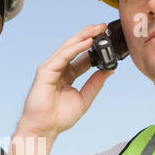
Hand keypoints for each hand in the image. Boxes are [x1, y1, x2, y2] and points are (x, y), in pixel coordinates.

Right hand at [17, 24, 114, 139]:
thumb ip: (95, 83)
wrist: (45, 128)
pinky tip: (87, 42)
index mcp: (68, 74)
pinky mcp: (45, 71)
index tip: (108, 39)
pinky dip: (75, 48)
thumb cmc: (59, 117)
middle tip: (104, 27)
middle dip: (90, 35)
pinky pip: (63, 56)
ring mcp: (51, 68)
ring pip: (69, 47)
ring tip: (98, 29)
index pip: (83, 56)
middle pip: (75, 47)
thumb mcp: (84, 98)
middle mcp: (59, 68)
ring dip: (84, 36)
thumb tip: (109, 70)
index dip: (95, 47)